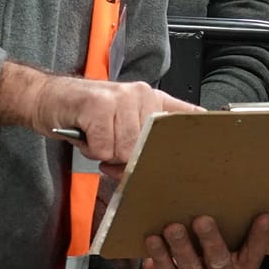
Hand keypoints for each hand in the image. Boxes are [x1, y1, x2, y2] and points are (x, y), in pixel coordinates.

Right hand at [0, 62, 195, 165]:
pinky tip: (84, 133)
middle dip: (129, 160)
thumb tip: (150, 173)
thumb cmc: (83, 116)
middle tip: (109, 151)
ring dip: (105, 153)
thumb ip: (138, 144)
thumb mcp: (119, 125)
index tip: (222, 143)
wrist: (46, 98)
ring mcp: (122, 97)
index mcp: (153, 100)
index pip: (188, 115)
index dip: (205, 130)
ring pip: (125, 149)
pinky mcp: (99, 104)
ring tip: (95, 137)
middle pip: (150, 147)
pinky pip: (104, 146)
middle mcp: (142, 95)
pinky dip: (91, 149)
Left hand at [137, 214, 268, 268]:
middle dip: (210, 240)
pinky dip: (160, 261)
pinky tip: (152, 241)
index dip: (259, 237)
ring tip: (170, 228)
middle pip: (219, 263)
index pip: (255, 253)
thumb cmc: (215, 256)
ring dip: (179, 249)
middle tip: (201, 219)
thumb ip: (252, 238)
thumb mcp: (235, 249)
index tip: (263, 216)